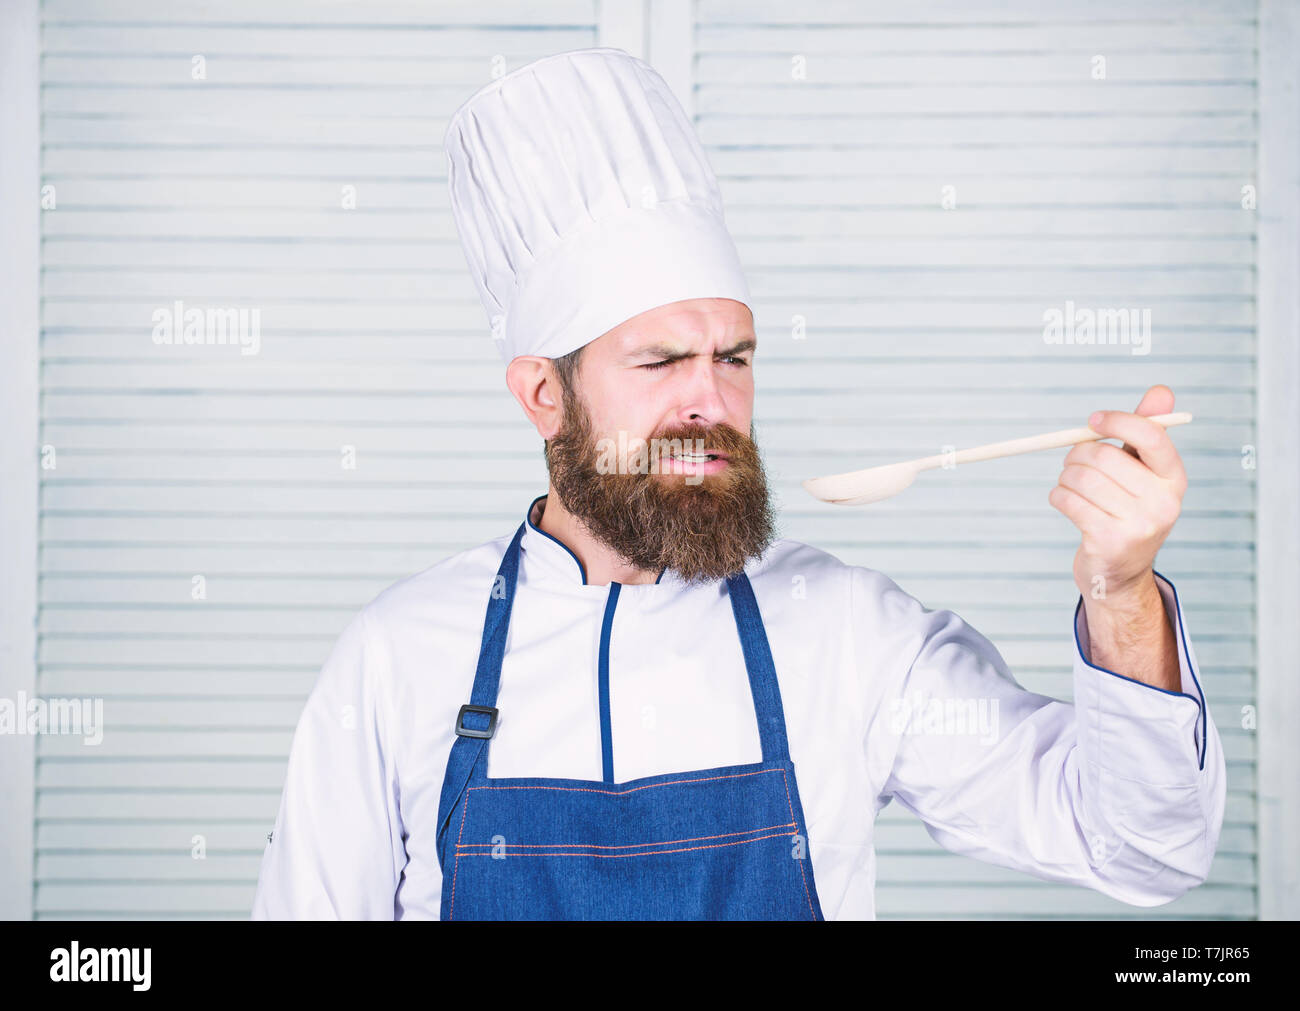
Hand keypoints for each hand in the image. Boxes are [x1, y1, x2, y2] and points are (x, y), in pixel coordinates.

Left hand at [1048, 384, 1187, 604]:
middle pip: (1103, 456)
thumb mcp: (1142, 473)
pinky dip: (1058, 496)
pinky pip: (1068, 500)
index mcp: (1173, 478)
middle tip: (1073, 462)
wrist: (1119, 573)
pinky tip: (1066, 502)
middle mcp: (1163, 502)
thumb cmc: (1126, 510)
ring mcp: (1139, 524)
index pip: (1151, 435)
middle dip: (1077, 454)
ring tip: (1071, 485)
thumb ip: (1146, 432)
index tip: (1093, 420)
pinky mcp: (1109, 540)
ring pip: (1081, 477)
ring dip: (1065, 477)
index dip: (1118, 420)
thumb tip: (1161, 390)